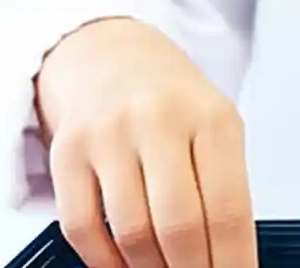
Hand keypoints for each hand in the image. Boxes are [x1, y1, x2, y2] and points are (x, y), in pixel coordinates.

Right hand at [36, 17, 255, 267]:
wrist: (110, 53)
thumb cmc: (172, 102)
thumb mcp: (216, 127)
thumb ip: (224, 189)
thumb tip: (227, 261)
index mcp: (211, 118)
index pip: (228, 210)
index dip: (233, 262)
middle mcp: (159, 120)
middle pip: (179, 227)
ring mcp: (108, 134)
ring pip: (131, 233)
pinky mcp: (66, 150)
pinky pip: (81, 228)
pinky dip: (105, 262)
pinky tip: (124, 266)